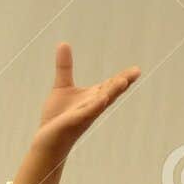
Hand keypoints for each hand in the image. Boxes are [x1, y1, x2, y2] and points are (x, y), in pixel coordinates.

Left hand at [34, 42, 139, 160]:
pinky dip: (95, 106)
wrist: (47, 140)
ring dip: (111, 92)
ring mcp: (85, 115)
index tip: (136, 70)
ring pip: (101, 102)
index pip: (111, 85)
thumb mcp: (62, 87)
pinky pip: (86, 113)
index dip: (123, 78)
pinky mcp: (74, 122)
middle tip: (136, 72)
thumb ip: (65, 67)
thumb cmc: (57, 117)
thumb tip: (64, 43)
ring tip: (122, 81)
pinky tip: (102, 99)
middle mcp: (93, 106)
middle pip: (110, 92)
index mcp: (93, 97)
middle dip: (122, 83)